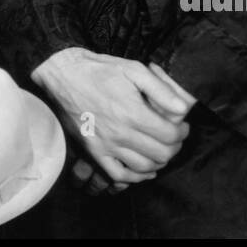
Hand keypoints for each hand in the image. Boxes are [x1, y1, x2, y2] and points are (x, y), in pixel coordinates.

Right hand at [32, 48, 191, 186]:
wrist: (63, 75)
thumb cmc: (100, 69)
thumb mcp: (133, 68)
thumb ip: (161, 89)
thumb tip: (183, 109)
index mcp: (133, 112)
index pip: (170, 135)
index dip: (183, 133)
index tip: (183, 126)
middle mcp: (120, 133)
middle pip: (161, 154)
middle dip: (174, 147)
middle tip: (175, 138)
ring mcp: (106, 145)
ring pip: (143, 167)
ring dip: (159, 162)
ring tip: (162, 150)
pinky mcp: (93, 152)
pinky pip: (118, 175)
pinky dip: (135, 177)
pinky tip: (145, 169)